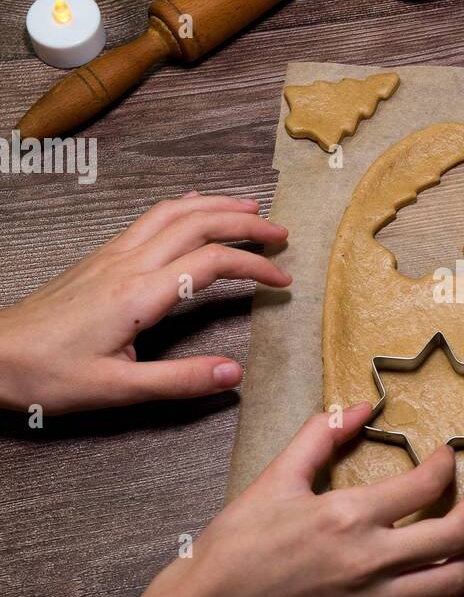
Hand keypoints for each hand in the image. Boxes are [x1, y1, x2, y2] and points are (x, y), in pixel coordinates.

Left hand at [0, 192, 290, 413]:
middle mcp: (128, 263)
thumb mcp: (115, 391)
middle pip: (198, 223)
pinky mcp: (101, 257)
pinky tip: (195, 211)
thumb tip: (233, 375)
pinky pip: (151, 217)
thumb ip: (177, 382)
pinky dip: (186, 208)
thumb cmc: (46, 374)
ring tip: (251, 209)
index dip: (254, 266)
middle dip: (246, 223)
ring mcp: (113, 255)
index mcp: (138, 294)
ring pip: (174, 211)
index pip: (212, 263)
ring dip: (217, 205)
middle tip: (282, 233)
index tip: (283, 280)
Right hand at [170, 401, 463, 596]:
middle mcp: (369, 561)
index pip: (424, 485)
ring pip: (451, 583)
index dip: (446, 467)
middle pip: (452, 534)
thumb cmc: (237, 541)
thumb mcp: (277, 477)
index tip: (449, 458)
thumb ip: (321, 436)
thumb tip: (361, 405)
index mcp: (348, 515)